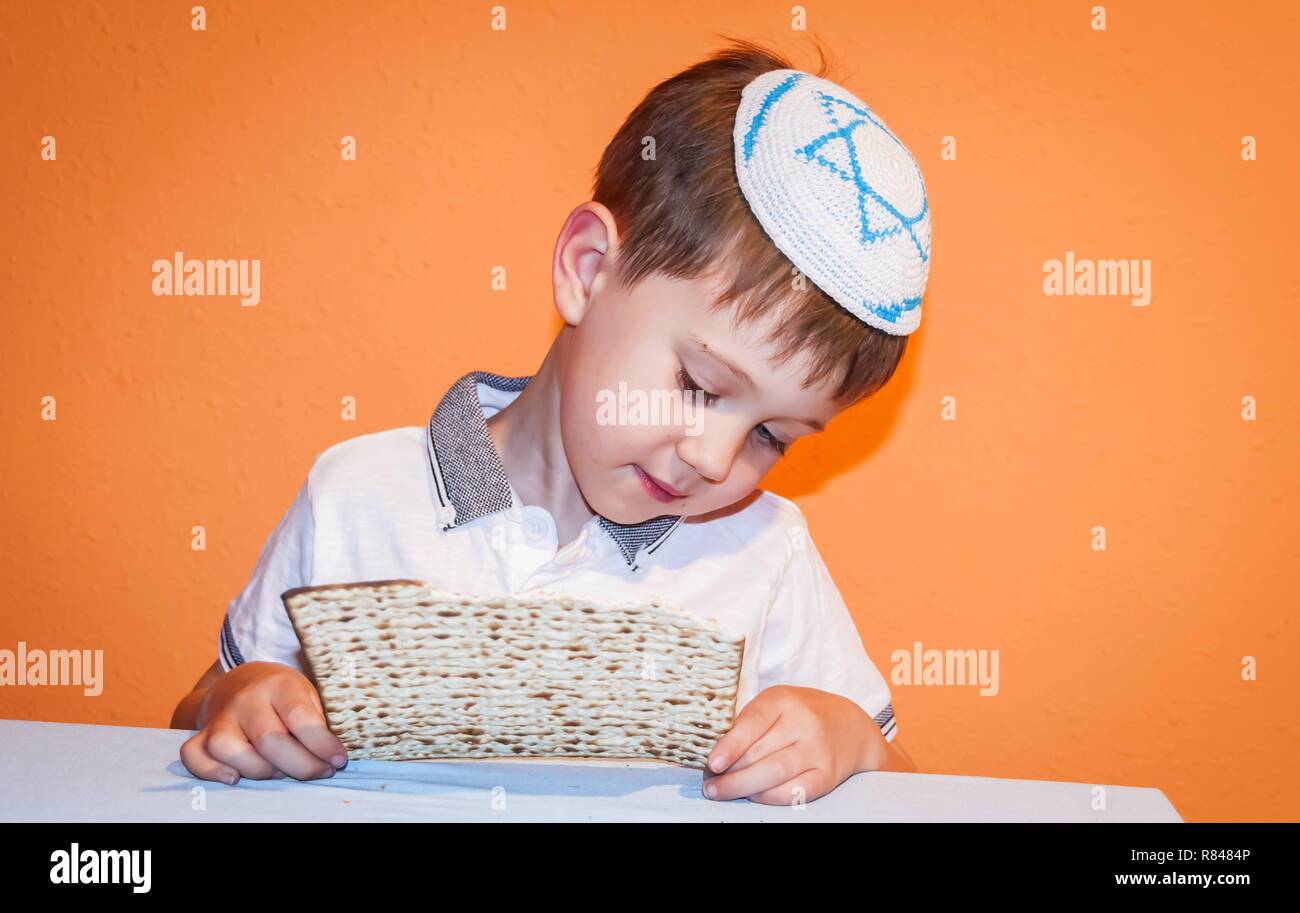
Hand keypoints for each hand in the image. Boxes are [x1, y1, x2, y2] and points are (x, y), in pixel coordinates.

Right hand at [180, 661, 347, 783]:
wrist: (240, 681)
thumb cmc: (281, 693)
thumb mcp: (305, 693)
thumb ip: (315, 719)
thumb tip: (328, 755)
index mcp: (278, 684)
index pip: (300, 717)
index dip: (322, 744)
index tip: (338, 761)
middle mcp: (246, 699)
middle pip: (269, 740)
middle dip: (300, 766)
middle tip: (319, 772)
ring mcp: (220, 717)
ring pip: (229, 750)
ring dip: (260, 771)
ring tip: (281, 772)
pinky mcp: (201, 734)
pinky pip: (193, 755)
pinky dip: (210, 772)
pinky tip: (234, 778)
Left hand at [702, 685, 880, 804]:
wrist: (851, 726)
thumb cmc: (802, 714)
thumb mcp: (777, 704)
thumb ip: (749, 723)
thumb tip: (717, 755)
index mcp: (785, 699)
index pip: (753, 723)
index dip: (730, 745)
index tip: (712, 763)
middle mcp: (804, 723)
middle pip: (760, 754)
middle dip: (729, 773)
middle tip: (709, 784)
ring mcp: (817, 750)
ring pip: (774, 775)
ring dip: (742, 787)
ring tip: (720, 792)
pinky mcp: (827, 775)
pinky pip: (793, 792)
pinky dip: (768, 798)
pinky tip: (752, 796)